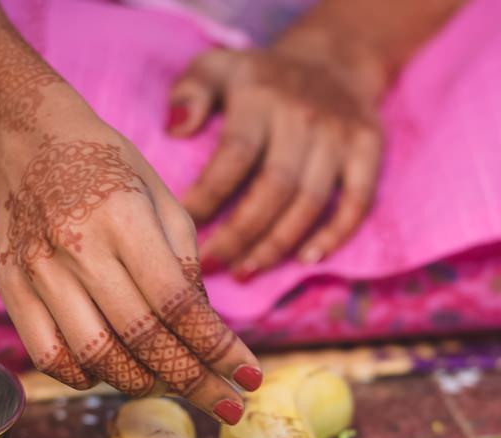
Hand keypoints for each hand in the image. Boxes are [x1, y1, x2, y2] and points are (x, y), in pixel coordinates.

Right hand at [0, 96, 261, 422]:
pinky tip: (110, 373)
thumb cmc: (106, 168)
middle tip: (222, 401)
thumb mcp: (162, 199)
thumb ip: (186, 265)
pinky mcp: (11, 290)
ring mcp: (38, 272)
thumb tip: (206, 332)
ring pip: (95, 355)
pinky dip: (84, 377)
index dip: (218, 349)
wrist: (29, 145)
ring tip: (166, 383)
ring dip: (140, 382)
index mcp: (123, 217)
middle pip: (141, 338)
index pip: (178, 304)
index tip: (248, 379)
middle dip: (191, 380)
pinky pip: (49, 355)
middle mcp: (77, 248)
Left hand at [168, 43, 383, 276]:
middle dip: (238, 235)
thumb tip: (176, 130)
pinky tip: (306, 260)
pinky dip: (336, 234)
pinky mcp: (368, 147)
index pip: (233, 157)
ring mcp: (339, 133)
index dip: (207, 199)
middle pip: (273, 188)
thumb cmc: (256, 79)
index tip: (179, 232)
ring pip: (309, 202)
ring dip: (276, 245)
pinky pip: (358, 199)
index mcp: (260, 98)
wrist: (331, 59)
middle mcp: (303, 115)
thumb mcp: (215, 68)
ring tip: (243, 272)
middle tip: (208, 267)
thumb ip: (189, 92)